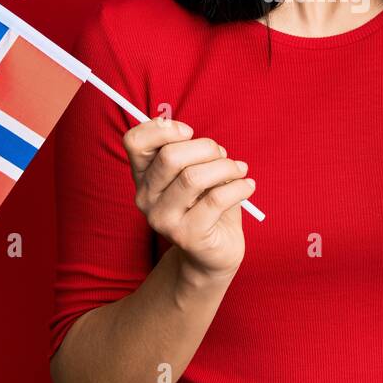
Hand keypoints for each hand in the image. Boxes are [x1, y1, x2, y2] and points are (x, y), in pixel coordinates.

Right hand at [121, 117, 254, 280]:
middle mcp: (146, 198)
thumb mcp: (196, 172)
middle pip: (170, 156)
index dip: (162, 129)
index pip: (135, 142)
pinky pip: (216, 200)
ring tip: (239, 170)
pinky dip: (239, 187)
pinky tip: (248, 186)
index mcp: (143, 176)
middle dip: (206, 148)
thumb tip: (204, 143)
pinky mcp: (187, 236)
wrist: (213, 253)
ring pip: (193, 177)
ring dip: (225, 167)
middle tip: (223, 155)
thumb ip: (192, 153)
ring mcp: (164, 219)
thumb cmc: (206, 204)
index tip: (189, 132)